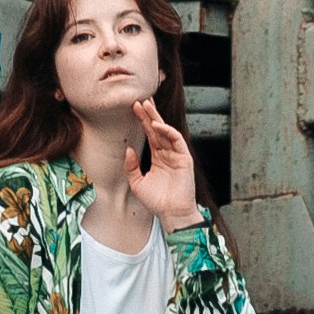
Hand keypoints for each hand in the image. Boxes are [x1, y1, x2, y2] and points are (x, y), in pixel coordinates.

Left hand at [130, 94, 201, 233]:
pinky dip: (168, 131)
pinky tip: (157, 125)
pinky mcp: (185, 158)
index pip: (149, 134)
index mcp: (157, 157)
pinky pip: (177, 140)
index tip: (133, 107)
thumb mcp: (137, 183)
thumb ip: (131, 166)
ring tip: (146, 105)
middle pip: (157, 129)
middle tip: (139, 100)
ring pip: (166, 131)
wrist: (171, 213)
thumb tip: (128, 149)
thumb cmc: (156, 201)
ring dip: (156, 118)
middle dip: (148, 114)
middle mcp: (167, 153)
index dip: (142, 121)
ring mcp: (177, 154)